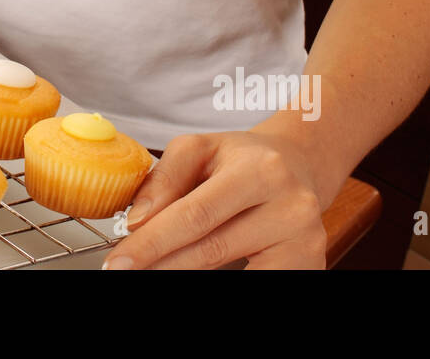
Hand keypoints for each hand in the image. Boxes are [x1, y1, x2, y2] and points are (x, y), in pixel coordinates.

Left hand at [103, 130, 326, 269]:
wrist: (298, 164)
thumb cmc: (241, 158)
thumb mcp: (200, 148)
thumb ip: (165, 178)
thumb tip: (137, 221)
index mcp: (260, 169)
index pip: (195, 214)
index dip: (152, 242)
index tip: (119, 260)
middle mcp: (290, 206)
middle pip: (210, 248)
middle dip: (160, 263)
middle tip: (125, 268)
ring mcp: (305, 239)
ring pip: (230, 270)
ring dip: (182, 272)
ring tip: (154, 268)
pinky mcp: (310, 263)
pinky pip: (256, 281)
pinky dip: (221, 278)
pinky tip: (193, 271)